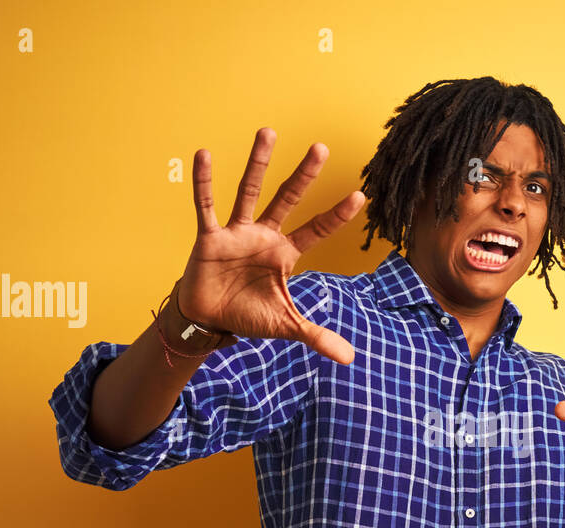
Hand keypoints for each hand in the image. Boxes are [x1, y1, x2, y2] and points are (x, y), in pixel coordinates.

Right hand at [178, 127, 364, 363]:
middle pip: (288, 199)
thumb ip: (317, 336)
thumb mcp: (286, 326)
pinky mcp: (209, 237)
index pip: (317, 229)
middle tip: (321, 147)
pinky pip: (206, 205)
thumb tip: (351, 359)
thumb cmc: (248, 315)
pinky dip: (204, 182)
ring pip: (249, 191)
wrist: (209, 320)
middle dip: (304, 175)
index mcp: (285, 254)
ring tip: (268, 131)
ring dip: (258, 163)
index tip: (360, 195)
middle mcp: (264, 235)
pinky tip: (204, 154)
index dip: (336, 215)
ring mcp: (237, 232)